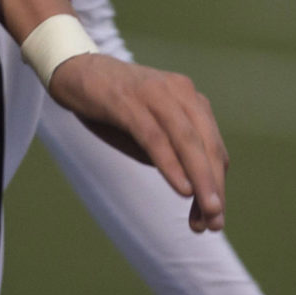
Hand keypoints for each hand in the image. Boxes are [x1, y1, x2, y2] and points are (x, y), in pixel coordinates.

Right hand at [47, 53, 227, 231]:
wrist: (78, 72)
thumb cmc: (116, 107)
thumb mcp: (149, 130)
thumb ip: (171, 152)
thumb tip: (194, 190)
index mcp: (189, 98)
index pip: (213, 146)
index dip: (217, 183)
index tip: (213, 218)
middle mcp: (179, 91)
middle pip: (206, 143)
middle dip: (214, 185)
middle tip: (216, 223)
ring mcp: (154, 93)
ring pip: (186, 140)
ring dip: (200, 178)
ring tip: (207, 212)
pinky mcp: (128, 100)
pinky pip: (155, 136)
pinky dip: (171, 163)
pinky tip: (182, 188)